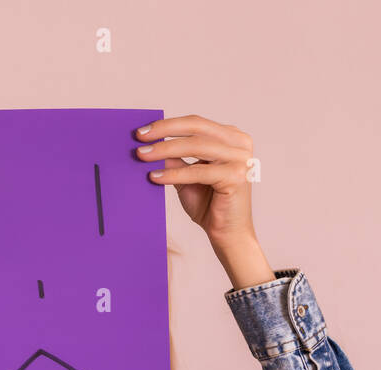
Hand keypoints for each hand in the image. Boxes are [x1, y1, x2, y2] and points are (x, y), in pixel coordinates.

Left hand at [134, 114, 274, 289]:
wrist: (228, 235)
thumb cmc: (210, 206)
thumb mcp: (187, 177)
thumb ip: (174, 158)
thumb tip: (149, 143)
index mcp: (232, 138)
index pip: (196, 123)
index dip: (167, 124)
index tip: (142, 131)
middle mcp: (240, 144)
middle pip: (196, 128)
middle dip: (164, 131)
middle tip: (139, 138)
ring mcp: (241, 159)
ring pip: (196, 146)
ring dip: (165, 150)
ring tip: (142, 156)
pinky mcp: (237, 177)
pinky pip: (198, 171)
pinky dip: (174, 174)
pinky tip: (154, 177)